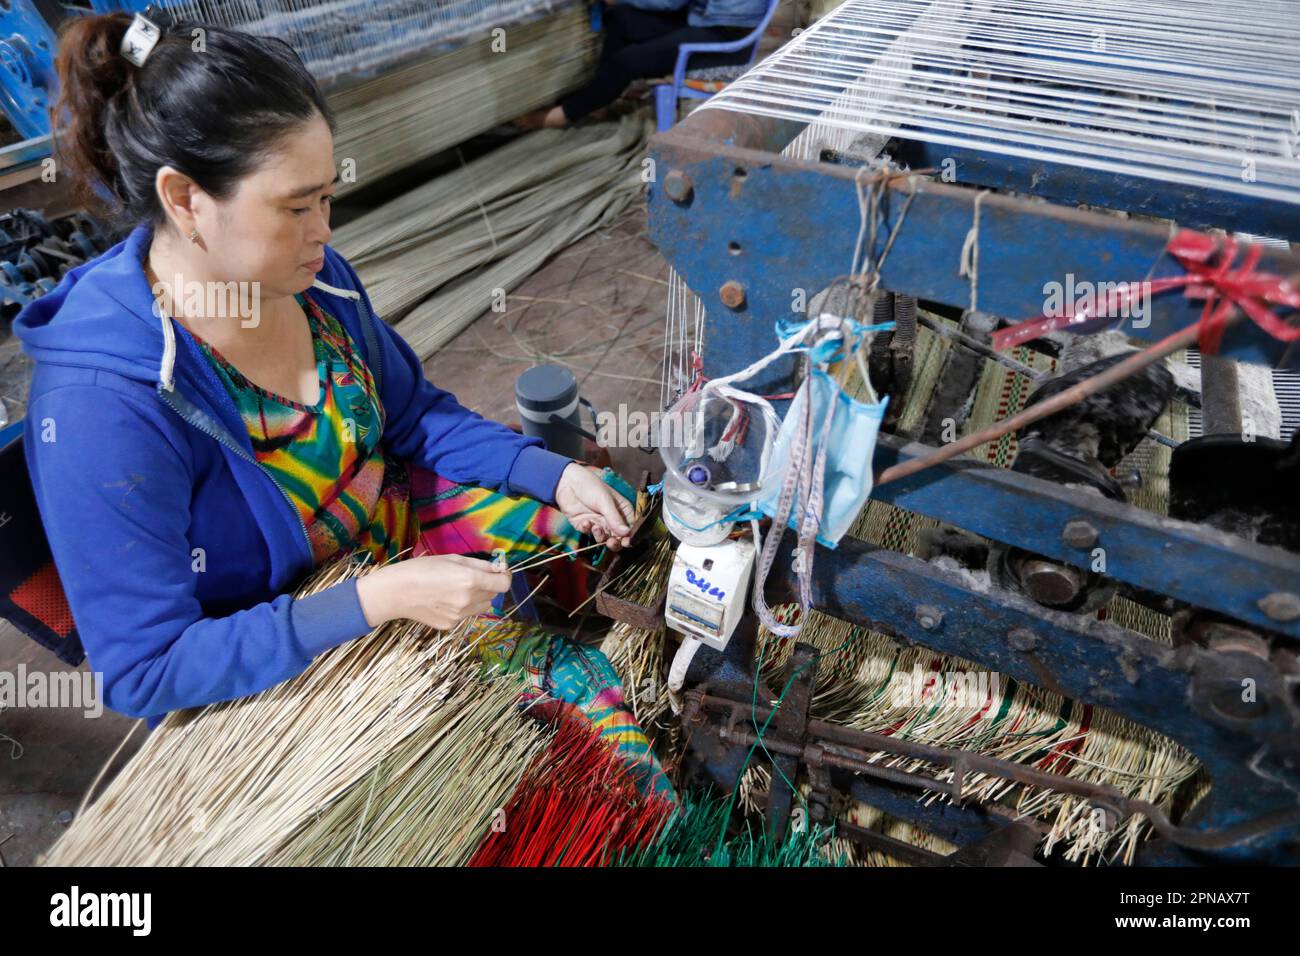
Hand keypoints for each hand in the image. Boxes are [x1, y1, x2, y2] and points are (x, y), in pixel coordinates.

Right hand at [356, 554, 511, 629]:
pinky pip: (466, 615)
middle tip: (472, 578)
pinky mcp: (451, 625)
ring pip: (482, 607)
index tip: (499, 572)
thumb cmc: (421, 569)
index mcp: (470, 580)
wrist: (395, 592)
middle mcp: (468, 599)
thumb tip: (498, 568)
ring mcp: (460, 615)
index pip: (503, 584)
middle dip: (488, 586)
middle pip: (493, 595)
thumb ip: (479, 564)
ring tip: (457, 589)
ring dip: (478, 598)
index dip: (504, 577)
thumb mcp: (451, 559)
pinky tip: (445, 600)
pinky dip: (463, 608)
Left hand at [554, 462, 635, 549]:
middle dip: (615, 542)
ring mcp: (598, 522)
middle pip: (618, 537)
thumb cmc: (589, 485)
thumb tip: (626, 533)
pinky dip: (587, 529)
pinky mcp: (584, 525)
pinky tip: (585, 521)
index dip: (629, 536)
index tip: (626, 542)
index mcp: (621, 509)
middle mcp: (611, 518)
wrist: (566, 482)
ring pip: (603, 538)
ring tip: (596, 527)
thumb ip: (615, 518)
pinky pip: (588, 533)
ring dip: (600, 536)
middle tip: (612, 542)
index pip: (630, 526)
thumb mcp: (605, 501)